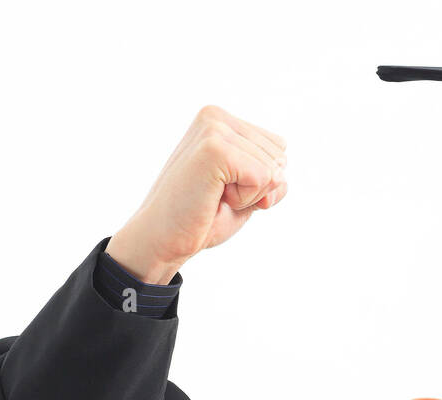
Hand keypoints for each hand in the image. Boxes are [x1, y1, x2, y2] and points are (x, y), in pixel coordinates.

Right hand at [105, 105, 287, 283]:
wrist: (162, 240)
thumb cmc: (201, 217)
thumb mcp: (246, 193)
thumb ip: (272, 177)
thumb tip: (279, 175)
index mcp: (220, 119)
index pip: (278, 147)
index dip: (262, 180)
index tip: (225, 189)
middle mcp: (215, 116)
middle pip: (279, 156)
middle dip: (258, 187)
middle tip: (217, 196)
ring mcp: (214, 129)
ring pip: (273, 168)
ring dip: (249, 195)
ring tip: (213, 196)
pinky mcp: (215, 148)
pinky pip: (263, 178)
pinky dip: (244, 199)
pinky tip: (213, 198)